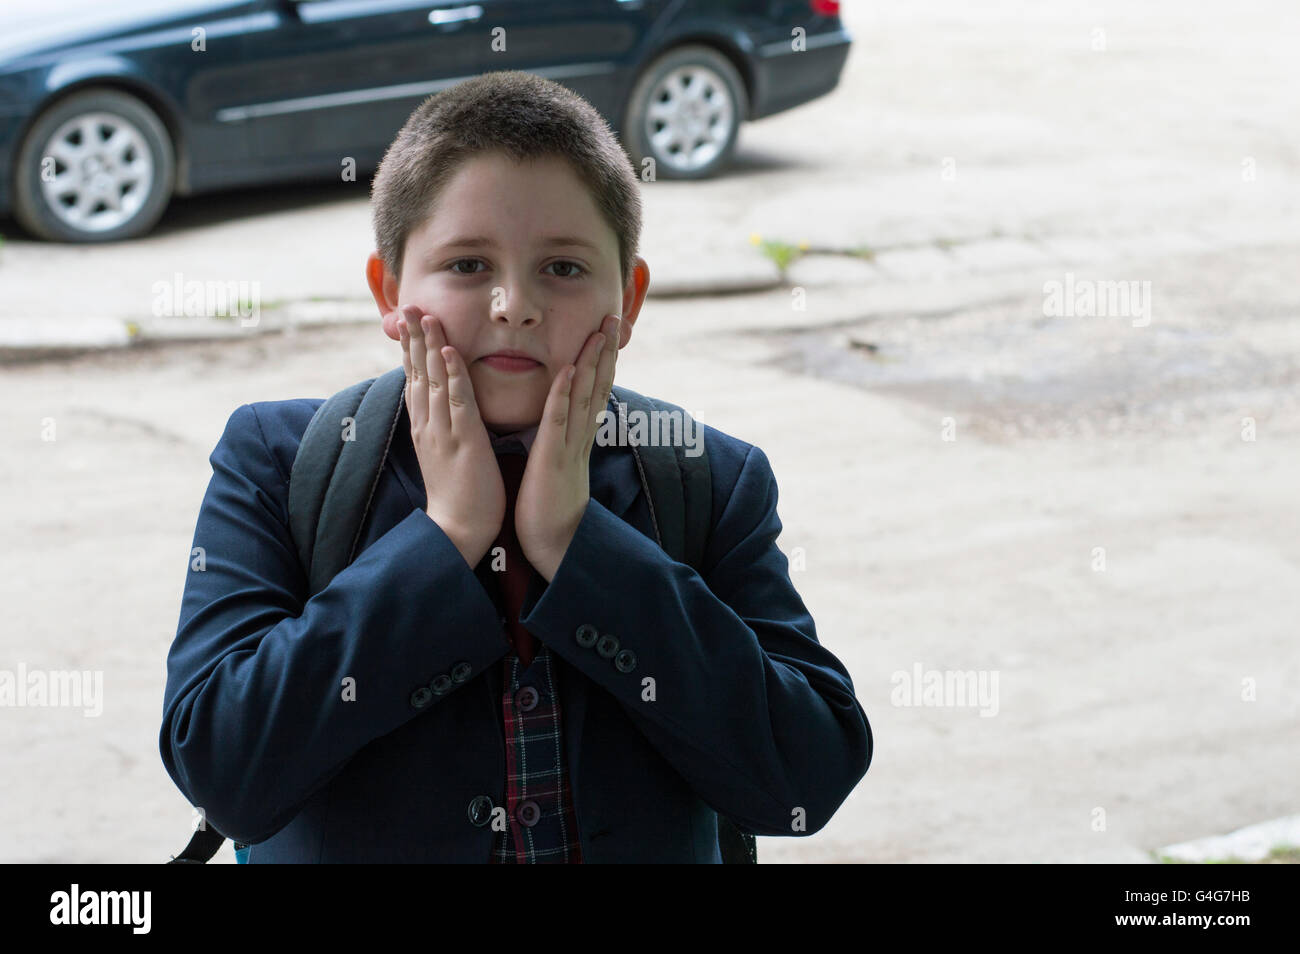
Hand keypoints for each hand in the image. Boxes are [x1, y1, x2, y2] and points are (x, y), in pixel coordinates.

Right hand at [397, 303, 504, 568]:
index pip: (415, 380)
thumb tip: (444, 409)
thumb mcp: (446, 454)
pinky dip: (452, 375)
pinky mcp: (463, 441)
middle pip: (417, 373)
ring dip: (428, 346)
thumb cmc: (459, 495)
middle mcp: (428, 424)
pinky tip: (448, 352)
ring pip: (433, 380)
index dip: (410, 349)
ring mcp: (443, 431)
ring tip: (424, 315)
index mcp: (425, 427)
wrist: (458, 530)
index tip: (406, 321)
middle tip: (407, 305)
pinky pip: (457, 401)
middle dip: (412, 338)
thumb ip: (444, 428)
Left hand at [514, 313, 620, 580]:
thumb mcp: (560, 463)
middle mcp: (580, 436)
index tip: (606, 329)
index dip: (602, 358)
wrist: (554, 544)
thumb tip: (566, 418)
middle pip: (597, 385)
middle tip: (613, 317)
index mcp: (578, 436)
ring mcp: (570, 446)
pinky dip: (565, 394)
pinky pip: (560, 421)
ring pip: (585, 397)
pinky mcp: (553, 459)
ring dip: (593, 362)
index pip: (594, 389)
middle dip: (605, 350)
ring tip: (599, 331)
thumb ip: (564, 438)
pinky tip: (570, 370)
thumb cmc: (549, 505)